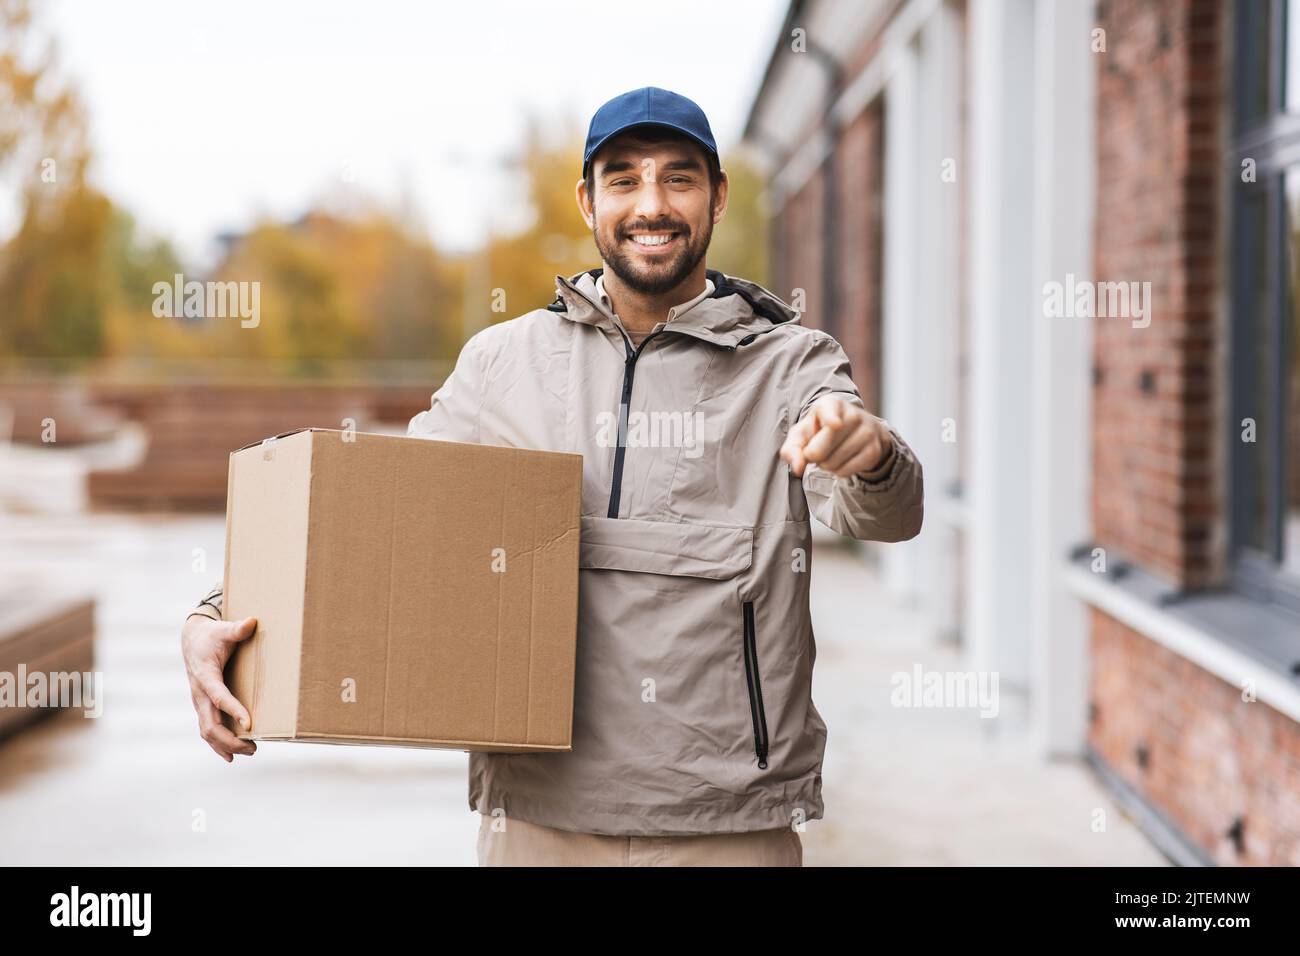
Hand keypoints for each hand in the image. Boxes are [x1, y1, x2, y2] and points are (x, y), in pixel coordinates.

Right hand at [181, 615, 257, 761]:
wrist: (192, 640)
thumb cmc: (211, 636)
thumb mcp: (223, 630)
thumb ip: (237, 629)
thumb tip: (252, 622)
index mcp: (205, 675)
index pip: (219, 697)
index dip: (233, 710)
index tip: (250, 724)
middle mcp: (199, 693)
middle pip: (210, 723)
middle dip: (230, 739)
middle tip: (254, 746)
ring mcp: (199, 702)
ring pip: (207, 731)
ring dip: (226, 745)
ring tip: (250, 751)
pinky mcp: (202, 706)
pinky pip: (207, 729)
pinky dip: (218, 744)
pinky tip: (231, 755)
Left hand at [780, 395, 892, 477]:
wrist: (857, 431)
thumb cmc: (821, 431)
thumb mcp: (802, 434)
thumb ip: (791, 449)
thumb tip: (798, 468)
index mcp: (831, 404)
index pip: (831, 413)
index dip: (830, 420)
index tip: (835, 424)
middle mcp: (852, 414)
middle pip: (820, 451)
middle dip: (813, 457)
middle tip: (818, 449)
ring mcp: (866, 432)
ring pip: (832, 464)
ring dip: (826, 465)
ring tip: (831, 453)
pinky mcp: (874, 450)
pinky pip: (845, 472)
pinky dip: (838, 471)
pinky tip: (842, 460)